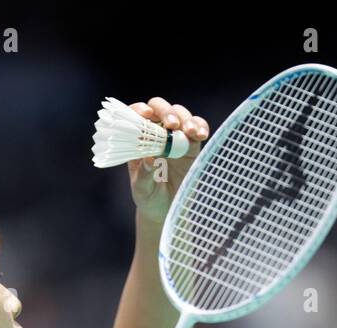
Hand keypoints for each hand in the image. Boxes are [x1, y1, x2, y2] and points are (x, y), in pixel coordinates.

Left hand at [125, 97, 210, 223]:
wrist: (167, 209)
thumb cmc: (149, 198)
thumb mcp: (142, 190)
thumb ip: (144, 176)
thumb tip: (148, 159)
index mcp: (137, 140)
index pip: (135, 116)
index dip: (139, 110)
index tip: (146, 114)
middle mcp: (155, 133)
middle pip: (159, 109)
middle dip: (165, 111)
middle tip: (172, 124)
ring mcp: (174, 137)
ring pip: (180, 114)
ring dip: (185, 118)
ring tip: (190, 131)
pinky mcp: (191, 144)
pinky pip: (198, 128)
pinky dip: (200, 127)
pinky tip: (201, 134)